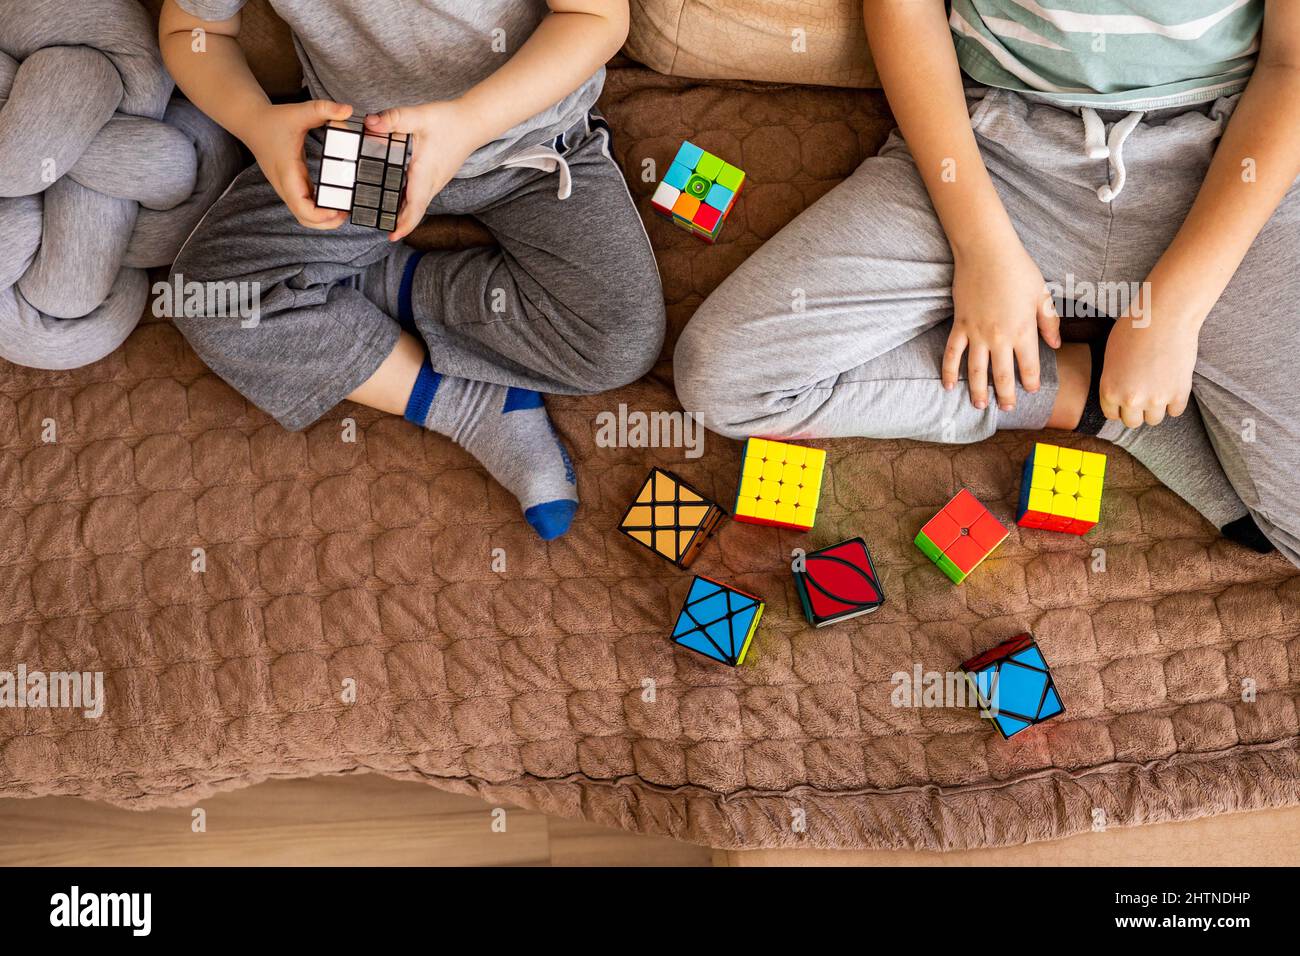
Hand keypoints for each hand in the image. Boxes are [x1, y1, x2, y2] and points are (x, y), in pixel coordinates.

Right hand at [244, 100, 354, 229]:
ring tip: (344, 210)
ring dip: (323, 219)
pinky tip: (335, 201)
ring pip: (303, 215)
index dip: (319, 215)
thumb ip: (324, 109)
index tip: (338, 210)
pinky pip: (304, 205)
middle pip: (304, 218)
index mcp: (288, 172)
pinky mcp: (290, 185)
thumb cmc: (275, 119)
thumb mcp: (300, 110)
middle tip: (347, 213)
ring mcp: (287, 187)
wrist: (252, 122)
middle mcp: (285, 185)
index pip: (300, 205)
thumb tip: (348, 110)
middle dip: (326, 223)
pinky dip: (319, 209)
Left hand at [364, 100, 482, 241]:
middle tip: (377, 226)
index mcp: (425, 172)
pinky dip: (408, 203)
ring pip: (418, 205)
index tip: (392, 236)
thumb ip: (393, 119)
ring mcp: (435, 182)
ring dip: (403, 214)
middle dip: (398, 223)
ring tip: (382, 216)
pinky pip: (421, 196)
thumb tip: (370, 123)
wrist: (473, 123)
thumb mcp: (418, 116)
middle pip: (414, 211)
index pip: (415, 206)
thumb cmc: (448, 121)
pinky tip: (395, 198)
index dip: (404, 224)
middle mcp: (432, 183)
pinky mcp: (436, 178)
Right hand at [943, 237, 1059, 411]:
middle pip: (1002, 375)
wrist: (986, 252)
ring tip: (979, 405)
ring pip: (976, 371)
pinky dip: (948, 371)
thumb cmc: (1018, 270)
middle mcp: (999, 338)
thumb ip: (1049, 322)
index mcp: (1023, 330)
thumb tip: (1055, 344)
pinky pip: (952, 354)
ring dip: (977, 391)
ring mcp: (977, 334)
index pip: (1028, 366)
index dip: (1030, 382)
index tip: (1030, 391)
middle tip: (1007, 408)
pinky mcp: (959, 326)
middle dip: (1005, 395)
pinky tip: (947, 386)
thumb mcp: (1041, 295)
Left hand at [1099, 303, 1198, 426]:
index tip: (1127, 399)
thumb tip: (1119, 394)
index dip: (1120, 407)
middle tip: (1144, 394)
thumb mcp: (1112, 356)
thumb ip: (1114, 379)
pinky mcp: (1179, 394)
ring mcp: (1156, 399)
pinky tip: (1173, 384)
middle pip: (1133, 422)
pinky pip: (1176, 411)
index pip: (1112, 415)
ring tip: (1159, 388)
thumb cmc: (1134, 329)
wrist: (1164, 317)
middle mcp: (1131, 399)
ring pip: (1154, 420)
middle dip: (1137, 411)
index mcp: (1110, 390)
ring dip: (1156, 408)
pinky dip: (1175, 401)